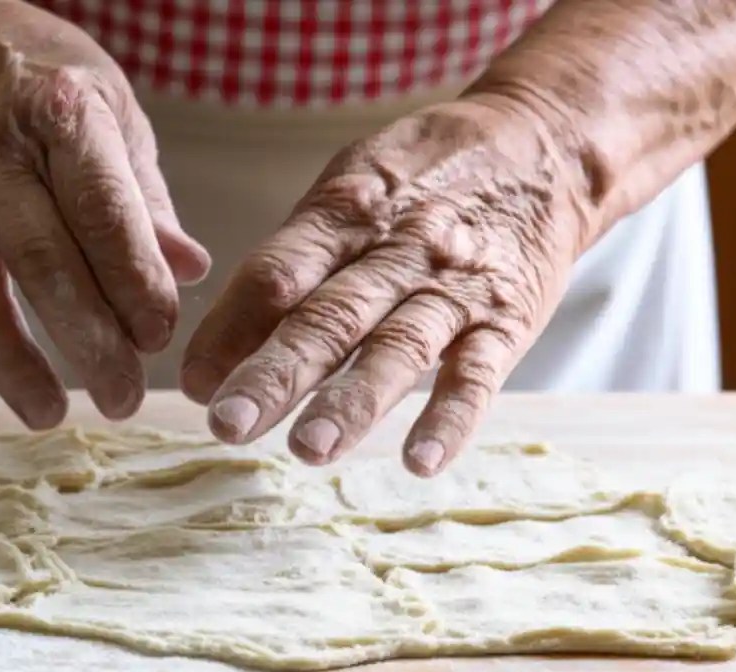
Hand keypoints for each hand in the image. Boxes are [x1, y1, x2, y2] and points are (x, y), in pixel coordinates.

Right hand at [0, 0, 208, 426]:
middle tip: (125, 398)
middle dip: (90, 342)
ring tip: (50, 413)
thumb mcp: (113, 113)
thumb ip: (146, 199)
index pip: (103, 213)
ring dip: (11, 364)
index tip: (160, 337)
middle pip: (42, 264)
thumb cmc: (43, 86)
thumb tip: (189, 271)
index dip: (134, 282)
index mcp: (61, 120)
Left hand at [181, 96, 592, 475]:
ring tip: (309, 450)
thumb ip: (285, 273)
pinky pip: (478, 373)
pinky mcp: (508, 319)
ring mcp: (455, 287)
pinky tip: (420, 461)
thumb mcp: (349, 196)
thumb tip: (208, 362)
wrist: (542, 147)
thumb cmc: (422, 180)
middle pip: (331, 314)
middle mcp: (398, 248)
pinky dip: (451, 417)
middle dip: (277, 372)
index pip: (279, 272)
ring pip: (399, 345)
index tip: (194, 384)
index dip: (230, 328)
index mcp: (346, 212)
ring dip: (353, 400)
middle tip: (229, 424)